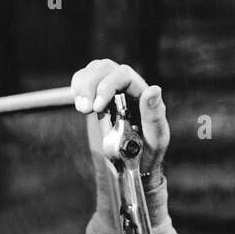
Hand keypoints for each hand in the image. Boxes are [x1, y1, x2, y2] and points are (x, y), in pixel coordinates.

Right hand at [70, 59, 168, 174]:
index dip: (108, 86)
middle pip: (105, 68)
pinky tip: (80, 104)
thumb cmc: (148, 152)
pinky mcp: (97, 96)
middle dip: (91, 85)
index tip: (98, 108)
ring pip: (93, 70)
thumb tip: (154, 89)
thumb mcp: (156, 138)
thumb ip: (154, 115)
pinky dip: (77, 87)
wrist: (134, 166)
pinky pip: (84, 79)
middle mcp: (126, 87)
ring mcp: (111, 90)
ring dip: (82, 86)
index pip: (124, 75)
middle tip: (86, 109)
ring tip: (83, 109)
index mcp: (142, 94)